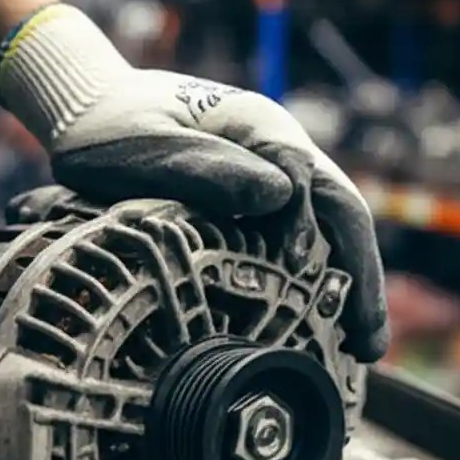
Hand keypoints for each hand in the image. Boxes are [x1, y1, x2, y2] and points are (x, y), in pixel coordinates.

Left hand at [0, 5, 387, 361]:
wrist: (91, 110)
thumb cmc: (111, 127)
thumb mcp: (145, 146)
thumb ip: (203, 168)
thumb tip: (277, 195)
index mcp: (257, 126)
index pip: (307, 177)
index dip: (307, 225)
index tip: (297, 267)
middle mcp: (278, 150)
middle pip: (340, 212)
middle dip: (361, 277)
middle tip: (368, 344)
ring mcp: (272, 177)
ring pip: (330, 231)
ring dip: (350, 286)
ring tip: (360, 350)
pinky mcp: (257, 202)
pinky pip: (302, 241)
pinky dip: (319, 282)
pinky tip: (320, 325)